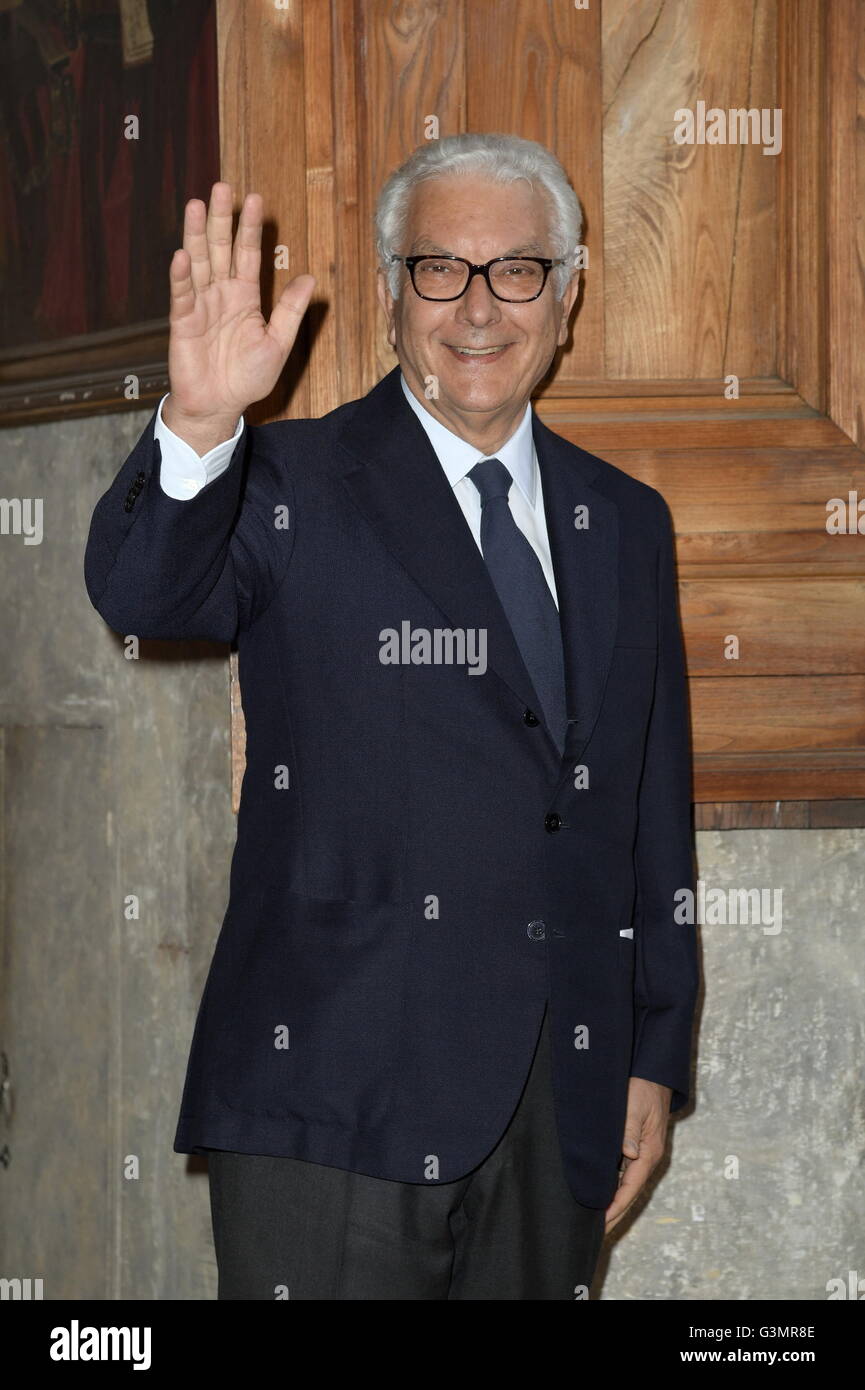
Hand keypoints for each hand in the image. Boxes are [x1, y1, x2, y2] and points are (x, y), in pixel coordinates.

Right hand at [164, 181, 314, 447]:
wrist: (220, 406)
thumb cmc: (247, 378)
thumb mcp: (278, 344)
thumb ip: (290, 311)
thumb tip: (309, 278)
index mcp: (245, 297)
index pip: (248, 254)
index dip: (249, 228)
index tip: (254, 199)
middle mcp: (221, 294)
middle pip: (220, 249)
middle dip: (221, 219)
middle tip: (222, 187)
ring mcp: (200, 305)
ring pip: (198, 263)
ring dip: (196, 235)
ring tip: (197, 206)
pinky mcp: (183, 322)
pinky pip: (182, 296)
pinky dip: (182, 277)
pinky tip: (183, 255)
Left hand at [604, 1076, 671, 1233]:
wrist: (654, 1074)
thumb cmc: (643, 1087)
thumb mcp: (635, 1105)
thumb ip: (631, 1129)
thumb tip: (628, 1154)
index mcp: (649, 1152)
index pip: (630, 1186)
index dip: (616, 1205)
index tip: (602, 1221)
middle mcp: (647, 1157)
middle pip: (630, 1192)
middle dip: (614, 1213)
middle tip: (595, 1233)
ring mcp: (642, 1154)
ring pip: (626, 1185)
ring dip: (613, 1202)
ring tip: (595, 1220)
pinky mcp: (636, 1147)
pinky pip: (623, 1173)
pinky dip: (613, 1186)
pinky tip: (601, 1193)